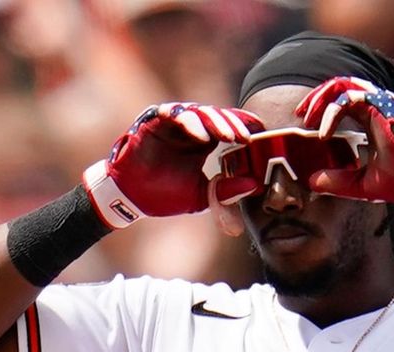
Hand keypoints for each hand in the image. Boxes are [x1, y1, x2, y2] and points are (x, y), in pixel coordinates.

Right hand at [84, 103, 263, 227]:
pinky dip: (189, 122)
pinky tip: (202, 137)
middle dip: (234, 124)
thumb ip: (226, 191)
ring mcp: (172, 123)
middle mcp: (190, 128)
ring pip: (199, 111)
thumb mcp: (202, 195)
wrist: (131, 197)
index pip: (228, 126)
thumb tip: (254, 185)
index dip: (245, 127)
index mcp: (204, 142)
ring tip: (228, 137)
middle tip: (247, 138)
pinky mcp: (154, 121)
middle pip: (217, 116)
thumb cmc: (164, 194)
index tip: (262, 137)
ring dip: (216, 122)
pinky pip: (173, 113)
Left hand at [295, 77, 393, 209]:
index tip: (305, 122)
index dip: (321, 107)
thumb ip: (337, 181)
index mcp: (372, 117)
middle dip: (315, 98)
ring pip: (341, 85)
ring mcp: (378, 102)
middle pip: (338, 87)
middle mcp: (375, 105)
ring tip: (307, 117)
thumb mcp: (361, 182)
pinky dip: (332, 114)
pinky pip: (348, 99)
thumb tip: (311, 182)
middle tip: (300, 114)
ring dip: (320, 99)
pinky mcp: (380, 105)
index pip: (342, 100)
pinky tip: (323, 133)